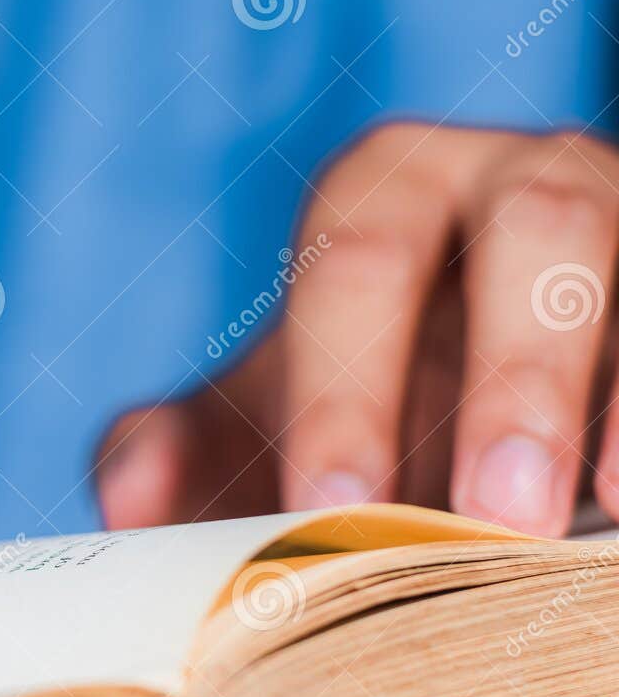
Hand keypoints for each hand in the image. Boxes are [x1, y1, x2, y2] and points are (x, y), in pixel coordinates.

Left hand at [96, 121, 618, 537]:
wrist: (478, 390)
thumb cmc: (358, 395)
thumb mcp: (267, 413)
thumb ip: (183, 444)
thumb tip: (126, 495)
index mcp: (384, 193)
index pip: (356, 261)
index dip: (342, 385)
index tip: (330, 503)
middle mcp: (517, 179)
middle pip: (536, 232)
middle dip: (518, 377)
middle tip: (493, 517)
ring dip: (617, 395)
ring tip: (602, 516)